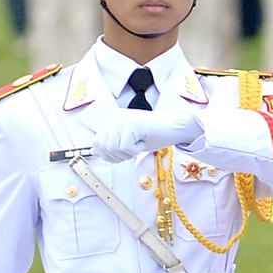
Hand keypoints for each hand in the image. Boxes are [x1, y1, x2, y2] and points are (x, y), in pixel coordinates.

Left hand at [88, 109, 204, 161]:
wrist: (176, 127)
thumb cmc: (156, 135)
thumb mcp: (130, 141)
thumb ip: (113, 144)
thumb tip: (95, 152)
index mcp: (114, 119)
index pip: (97, 142)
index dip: (107, 154)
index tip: (122, 154)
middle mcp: (116, 117)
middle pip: (102, 146)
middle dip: (116, 156)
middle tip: (133, 151)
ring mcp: (123, 119)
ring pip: (112, 148)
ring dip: (127, 153)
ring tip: (139, 145)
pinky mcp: (132, 124)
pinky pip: (125, 147)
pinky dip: (136, 151)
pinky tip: (144, 142)